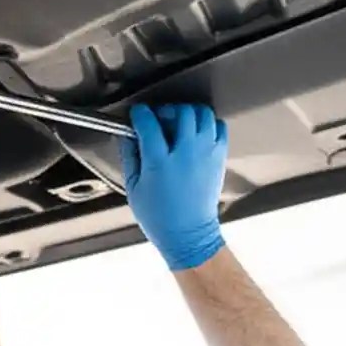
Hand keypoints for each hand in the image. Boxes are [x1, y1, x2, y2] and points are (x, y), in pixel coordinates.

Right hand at [119, 103, 227, 270]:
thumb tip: (126, 135)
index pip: (149, 123)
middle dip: (167, 110)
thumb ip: (129, 156)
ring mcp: (206, 155)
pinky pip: (219, 127)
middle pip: (181, 112)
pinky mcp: (218, 158)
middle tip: (159, 119)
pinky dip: (207, 124)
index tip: (137, 115)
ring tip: (178, 124)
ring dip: (188, 114)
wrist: (190, 236)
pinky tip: (196, 134)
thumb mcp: (133, 188)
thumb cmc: (161, 218)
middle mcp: (186, 154)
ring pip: (203, 114)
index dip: (140, 114)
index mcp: (160, 162)